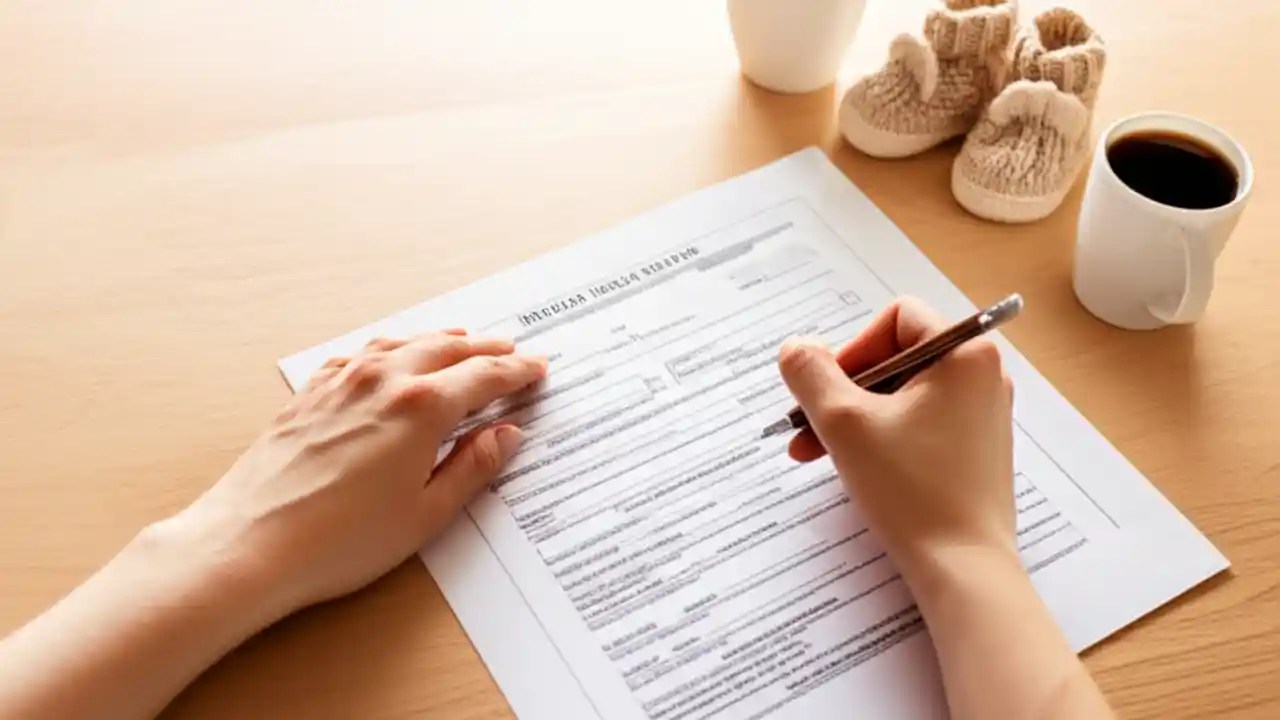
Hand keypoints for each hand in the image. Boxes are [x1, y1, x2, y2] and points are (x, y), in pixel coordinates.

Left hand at [160, 330, 545, 616]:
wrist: (250, 543)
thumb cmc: (337, 540)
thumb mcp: (425, 514)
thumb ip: (471, 468)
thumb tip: (505, 435)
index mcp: (422, 408)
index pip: (484, 376)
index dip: (517, 371)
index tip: (537, 369)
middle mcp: (384, 380)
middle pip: (447, 349)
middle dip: (485, 348)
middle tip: (511, 349)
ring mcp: (342, 382)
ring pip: (403, 343)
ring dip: (439, 340)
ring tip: (461, 340)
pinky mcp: (311, 394)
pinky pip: (363, 354)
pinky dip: (392, 349)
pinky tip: (392, 358)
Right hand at [777, 298, 1014, 580]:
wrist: (963, 566)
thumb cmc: (909, 490)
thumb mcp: (843, 423)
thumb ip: (810, 374)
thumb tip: (796, 347)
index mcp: (965, 354)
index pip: (895, 319)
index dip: (851, 349)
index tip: (826, 392)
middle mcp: (984, 375)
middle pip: (896, 357)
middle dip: (843, 391)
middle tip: (807, 426)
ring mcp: (984, 413)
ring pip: (903, 394)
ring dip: (855, 417)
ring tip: (816, 452)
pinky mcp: (977, 448)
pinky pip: (920, 422)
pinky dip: (883, 436)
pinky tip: (852, 465)